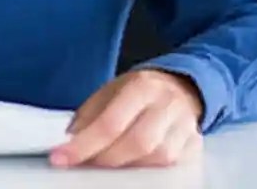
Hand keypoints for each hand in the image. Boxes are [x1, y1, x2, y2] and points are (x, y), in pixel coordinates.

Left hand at [50, 69, 203, 168]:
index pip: (111, 122)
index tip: (62, 158)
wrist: (182, 87)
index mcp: (142, 86)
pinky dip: (148, 170)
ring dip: (127, 166)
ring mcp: (185, 126)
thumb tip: (71, 141)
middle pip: (137, 143)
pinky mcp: (195, 144)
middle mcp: (167, 105)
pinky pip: (171, 165)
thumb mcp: (110, 91)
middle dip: (105, 159)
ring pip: (157, 158)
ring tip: (109, 162)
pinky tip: (133, 165)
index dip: (84, 145)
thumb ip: (90, 115)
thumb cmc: (141, 92)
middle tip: (85, 162)